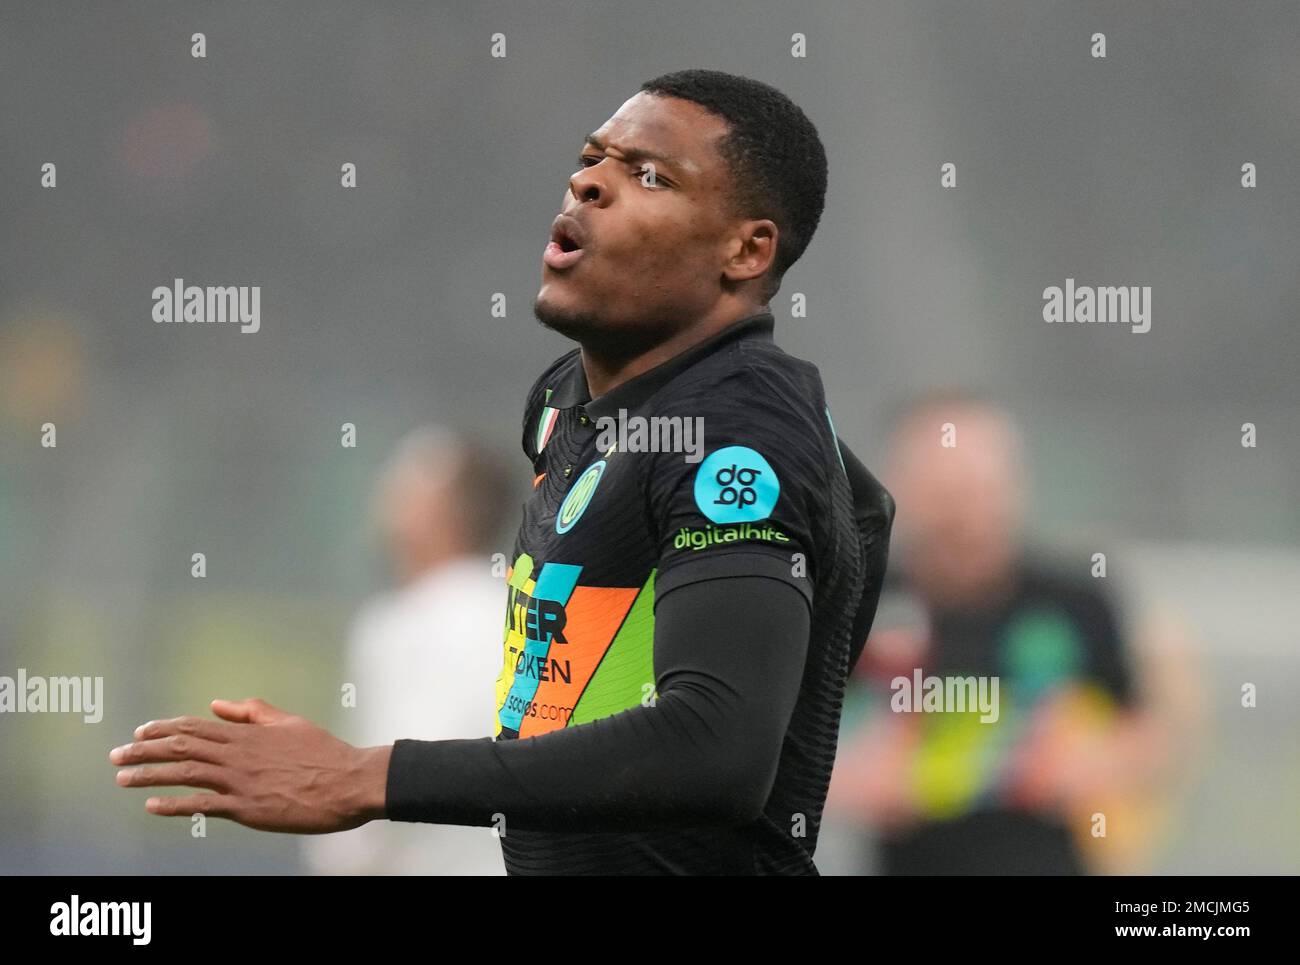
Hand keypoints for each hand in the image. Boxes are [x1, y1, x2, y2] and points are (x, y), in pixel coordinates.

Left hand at [109, 698, 391, 833]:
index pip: (195, 727)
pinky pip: (202, 805)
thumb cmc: (324, 752)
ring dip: (148, 773)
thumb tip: (218, 703)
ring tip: (121, 777)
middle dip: (143, 750)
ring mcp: (241, 781)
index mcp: (248, 733)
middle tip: (115, 754)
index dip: (163, 728)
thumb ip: (254, 712)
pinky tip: (151, 804)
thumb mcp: (290, 723)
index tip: (139, 732)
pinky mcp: (247, 808)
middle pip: (181, 747)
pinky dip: (174, 804)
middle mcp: (238, 754)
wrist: (348, 782)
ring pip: (184, 773)